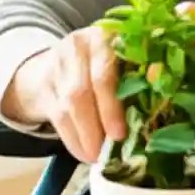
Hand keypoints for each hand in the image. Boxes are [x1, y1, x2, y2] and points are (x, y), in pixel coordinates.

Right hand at [3, 26, 126, 162]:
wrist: (63, 56)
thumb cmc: (106, 63)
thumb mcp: (122, 59)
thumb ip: (136, 80)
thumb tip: (151, 122)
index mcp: (105, 37)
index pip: (104, 73)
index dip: (111, 105)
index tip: (119, 134)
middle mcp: (78, 46)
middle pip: (82, 91)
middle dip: (96, 126)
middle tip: (106, 152)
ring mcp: (56, 65)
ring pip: (68, 107)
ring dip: (84, 137)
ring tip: (96, 157)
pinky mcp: (44, 85)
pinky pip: (57, 117)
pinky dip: (72, 140)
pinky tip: (83, 153)